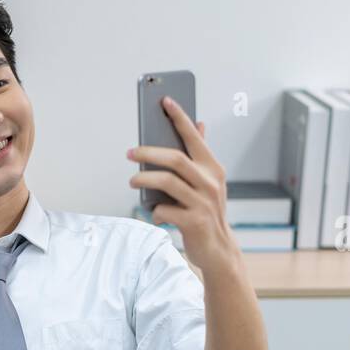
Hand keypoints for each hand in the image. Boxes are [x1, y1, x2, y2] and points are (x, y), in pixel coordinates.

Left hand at [128, 98, 237, 270]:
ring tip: (133, 181)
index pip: (194, 137)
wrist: (219, 249)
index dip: (180, 117)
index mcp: (213, 168)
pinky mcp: (193, 222)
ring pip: (167, 182)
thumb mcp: (209, 182)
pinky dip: (155, 211)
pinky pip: (165, 210)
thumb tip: (199, 124)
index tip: (165, 100)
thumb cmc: (206, 212)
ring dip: (145, 180)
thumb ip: (200, 155)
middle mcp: (210, 182)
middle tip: (130, 153)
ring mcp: (203, 202)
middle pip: (176, 158)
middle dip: (149, 152)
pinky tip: (154, 213)